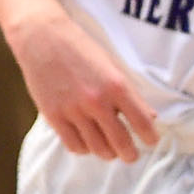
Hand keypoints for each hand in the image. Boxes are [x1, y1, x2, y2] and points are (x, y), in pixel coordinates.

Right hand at [7, 3, 158, 161]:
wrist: (42, 38)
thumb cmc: (81, 49)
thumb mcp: (113, 66)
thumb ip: (131, 94)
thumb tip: (150, 117)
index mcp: (117, 86)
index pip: (142, 122)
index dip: (150, 137)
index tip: (151, 141)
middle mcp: (97, 102)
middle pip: (121, 143)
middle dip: (130, 154)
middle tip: (131, 155)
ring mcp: (73, 111)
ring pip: (98, 149)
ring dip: (108, 153)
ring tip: (110, 149)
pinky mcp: (53, 117)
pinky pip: (74, 145)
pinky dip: (84, 148)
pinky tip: (87, 141)